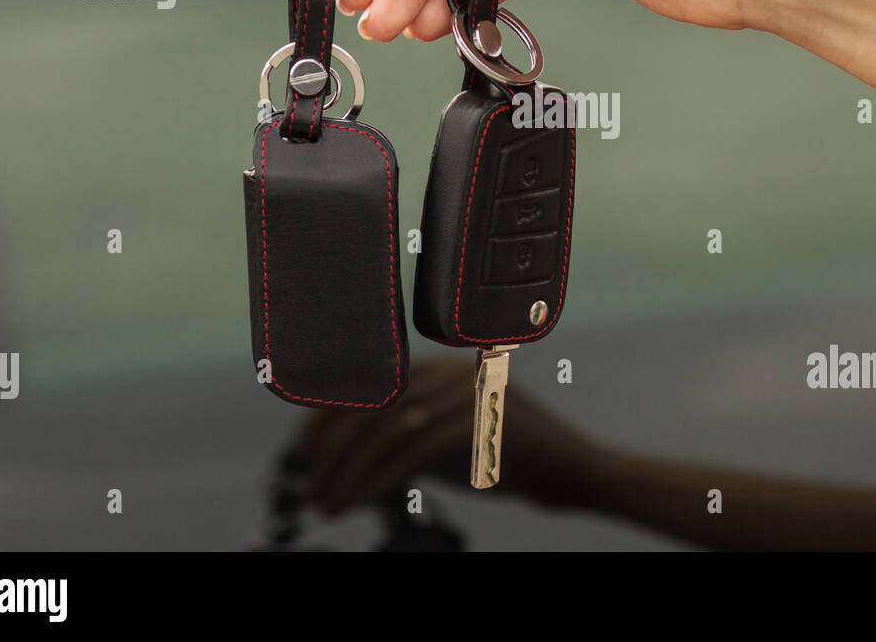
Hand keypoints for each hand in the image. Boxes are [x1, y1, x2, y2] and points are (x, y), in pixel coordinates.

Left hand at [287, 358, 600, 513]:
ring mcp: (465, 395)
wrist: (572, 471)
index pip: (367, 383)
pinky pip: (411, 453)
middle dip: (329, 452)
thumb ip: (406, 436)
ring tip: (329, 506)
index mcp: (439, 369)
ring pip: (384, 432)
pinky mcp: (478, 425)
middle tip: (311, 490)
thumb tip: (346, 456)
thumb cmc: (507, 458)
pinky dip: (376, 481)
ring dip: (347, 474)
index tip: (302, 453)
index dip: (326, 416)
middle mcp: (448, 373)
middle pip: (369, 406)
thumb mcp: (448, 441)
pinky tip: (359, 502)